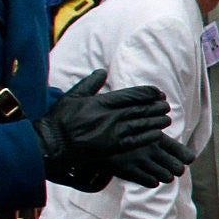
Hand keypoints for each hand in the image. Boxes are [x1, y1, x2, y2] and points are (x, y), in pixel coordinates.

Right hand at [35, 70, 190, 191]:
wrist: (51, 144)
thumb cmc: (59, 119)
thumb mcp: (72, 96)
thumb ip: (90, 84)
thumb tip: (102, 71)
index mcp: (100, 102)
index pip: (131, 94)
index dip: (148, 93)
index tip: (158, 93)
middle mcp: (108, 116)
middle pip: (140, 109)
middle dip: (155, 106)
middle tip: (166, 105)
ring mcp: (111, 133)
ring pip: (141, 124)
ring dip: (156, 121)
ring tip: (166, 118)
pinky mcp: (112, 147)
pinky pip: (136, 141)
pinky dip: (148, 137)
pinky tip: (158, 134)